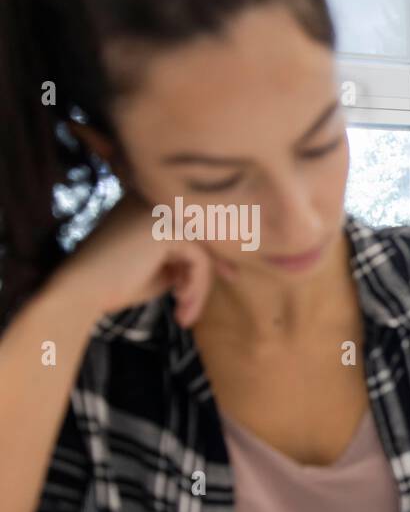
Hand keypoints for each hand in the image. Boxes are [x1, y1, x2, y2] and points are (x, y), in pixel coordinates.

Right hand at [56, 191, 223, 328]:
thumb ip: (182, 261)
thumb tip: (213, 265)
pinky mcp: (166, 225)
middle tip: (226, 287)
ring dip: (199, 286)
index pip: (191, 227)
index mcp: (145, 205)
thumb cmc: (112, 284)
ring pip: (201, 251)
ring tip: (185, 312)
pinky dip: (196, 285)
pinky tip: (181, 301)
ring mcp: (159, 209)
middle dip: (213, 266)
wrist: (79, 290)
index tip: (229, 276)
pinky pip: (199, 259)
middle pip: (200, 237)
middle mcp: (152, 199)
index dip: (212, 252)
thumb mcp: (158, 270)